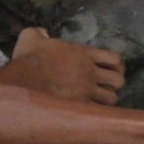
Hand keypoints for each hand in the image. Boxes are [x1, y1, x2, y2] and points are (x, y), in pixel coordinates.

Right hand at [11, 27, 125, 104]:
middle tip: (105, 85)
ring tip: (98, 99)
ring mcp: (86, 89)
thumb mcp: (32, 36)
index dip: (117, 65)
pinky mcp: (79, 103)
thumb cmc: (29, 56)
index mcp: (83, 53)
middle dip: (114, 83)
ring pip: (112, 98)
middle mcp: (90, 71)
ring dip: (106, 98)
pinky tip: (91, 111)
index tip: (111, 68)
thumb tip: (42, 33)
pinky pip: (98, 110)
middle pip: (119, 80)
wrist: (24, 76)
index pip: (115, 59)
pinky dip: (97, 111)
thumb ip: (40, 33)